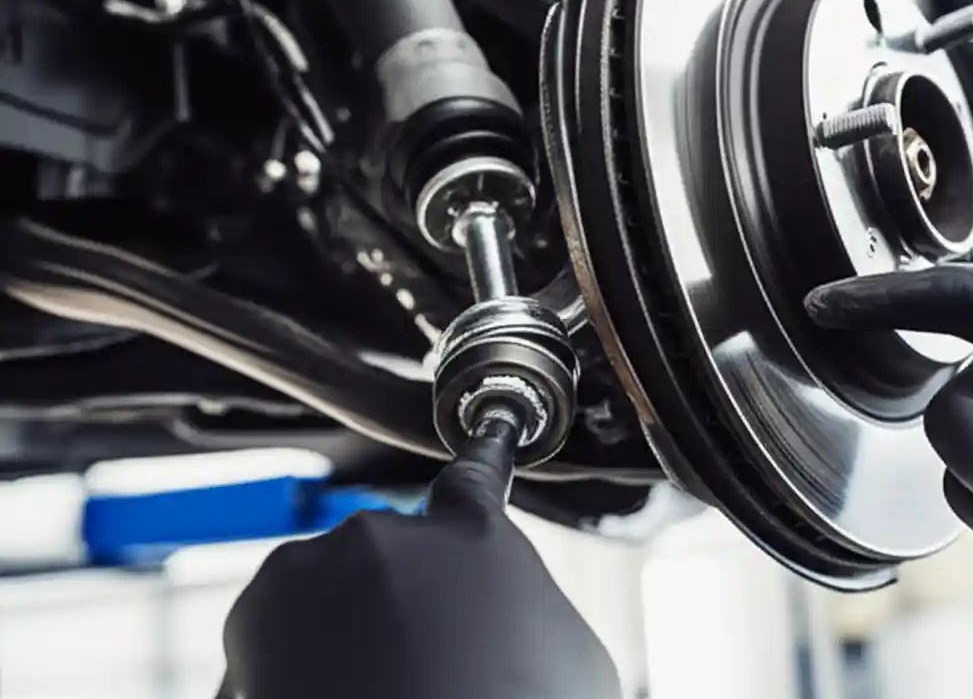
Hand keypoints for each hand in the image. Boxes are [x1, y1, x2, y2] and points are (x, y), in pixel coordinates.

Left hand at [222, 429, 621, 698]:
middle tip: (429, 672)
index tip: (479, 450)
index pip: (474, 483)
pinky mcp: (249, 627)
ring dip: (343, 637)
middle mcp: (383, 536)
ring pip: (331, 598)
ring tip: (377, 698)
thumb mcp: (572, 662)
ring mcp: (309, 576)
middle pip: (396, 561)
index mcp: (472, 536)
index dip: (478, 476)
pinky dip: (295, 674)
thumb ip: (530, 612)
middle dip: (403, 606)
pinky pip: (278, 642)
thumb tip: (509, 620)